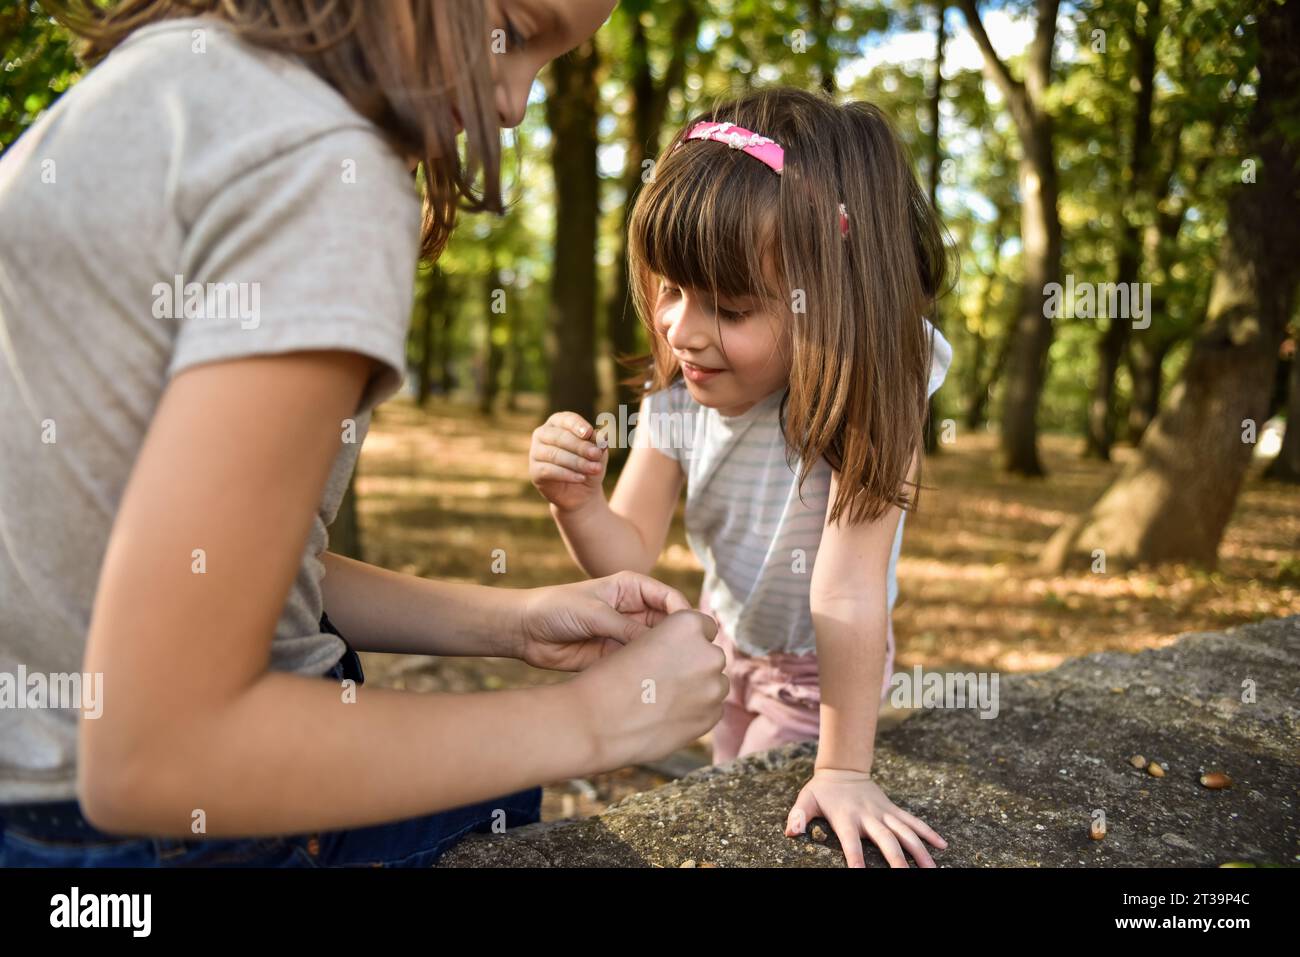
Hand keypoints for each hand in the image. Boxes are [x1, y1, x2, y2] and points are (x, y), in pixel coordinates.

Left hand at [518, 571, 691, 670]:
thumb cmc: (556, 608)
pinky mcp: (616, 656)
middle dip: (680, 640)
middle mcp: (634, 610)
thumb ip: (627, 628)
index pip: (670, 599)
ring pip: (657, 647)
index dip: (684, 615)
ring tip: (676, 675)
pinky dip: (648, 673)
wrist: (525, 631)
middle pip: (669, 625)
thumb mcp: (595, 613)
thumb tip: (660, 647)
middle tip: (692, 660)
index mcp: (633, 588)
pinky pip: (640, 664)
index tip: (693, 635)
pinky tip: (656, 684)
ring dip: (665, 659)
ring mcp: (626, 634)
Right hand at [529, 412, 606, 511]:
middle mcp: (542, 434)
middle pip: (560, 437)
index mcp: (557, 422)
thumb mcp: (598, 453)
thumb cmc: (588, 464)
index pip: (566, 419)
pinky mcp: (534, 471)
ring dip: (577, 462)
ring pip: (555, 454)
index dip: (577, 425)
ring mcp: (535, 452)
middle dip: (580, 446)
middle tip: (596, 454)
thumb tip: (603, 436)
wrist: (582, 491)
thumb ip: (599, 443)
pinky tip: (581, 478)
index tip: (588, 432)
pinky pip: (549, 470)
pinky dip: (567, 474)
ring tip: (595, 469)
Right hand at [572, 609, 726, 768]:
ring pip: (714, 684)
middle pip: (712, 656)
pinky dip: (695, 712)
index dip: (686, 640)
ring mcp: (713, 688)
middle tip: (663, 680)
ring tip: (663, 700)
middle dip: (695, 665)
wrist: (595, 722)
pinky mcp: (711, 717)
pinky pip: (712, 709)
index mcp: (689, 624)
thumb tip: (697, 652)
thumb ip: (674, 642)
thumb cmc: (609, 677)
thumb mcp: (641, 642)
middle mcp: (708, 653)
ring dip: (698, 689)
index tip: (670, 653)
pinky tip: (666, 716)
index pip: (705, 626)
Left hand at [785, 768, 947, 867]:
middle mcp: (868, 816)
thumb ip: (798, 815)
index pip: (851, 842)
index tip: (861, 874)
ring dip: (920, 850)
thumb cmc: (821, 791)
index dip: (856, 858)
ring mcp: (884, 813)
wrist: (843, 769)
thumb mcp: (806, 800)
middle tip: (906, 876)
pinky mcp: (893, 810)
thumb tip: (791, 832)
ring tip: (932, 868)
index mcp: (846, 818)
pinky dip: (928, 832)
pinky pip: (913, 821)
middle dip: (897, 859)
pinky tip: (942, 846)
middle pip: (885, 840)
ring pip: (905, 832)